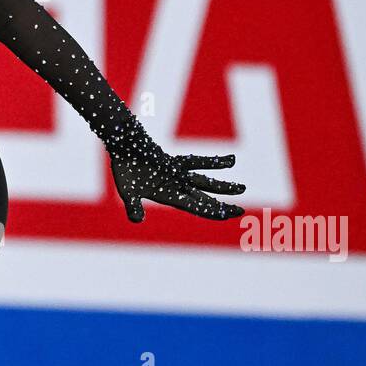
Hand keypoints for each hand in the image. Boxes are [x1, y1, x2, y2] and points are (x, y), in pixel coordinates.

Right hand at [108, 126, 245, 222]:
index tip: (227, 215)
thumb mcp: (127, 191)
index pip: (195, 206)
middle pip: (204, 198)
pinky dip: (213, 163)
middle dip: (221, 206)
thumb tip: (137, 220)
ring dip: (223, 186)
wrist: (123, 145)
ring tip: (242, 188)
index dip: (211, 211)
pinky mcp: (176, 162)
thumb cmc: (124, 168)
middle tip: (240, 211)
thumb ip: (133, 206)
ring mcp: (177, 174)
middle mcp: (176, 186)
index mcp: (168, 196)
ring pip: (205, 181)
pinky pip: (198, 162)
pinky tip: (230, 161)